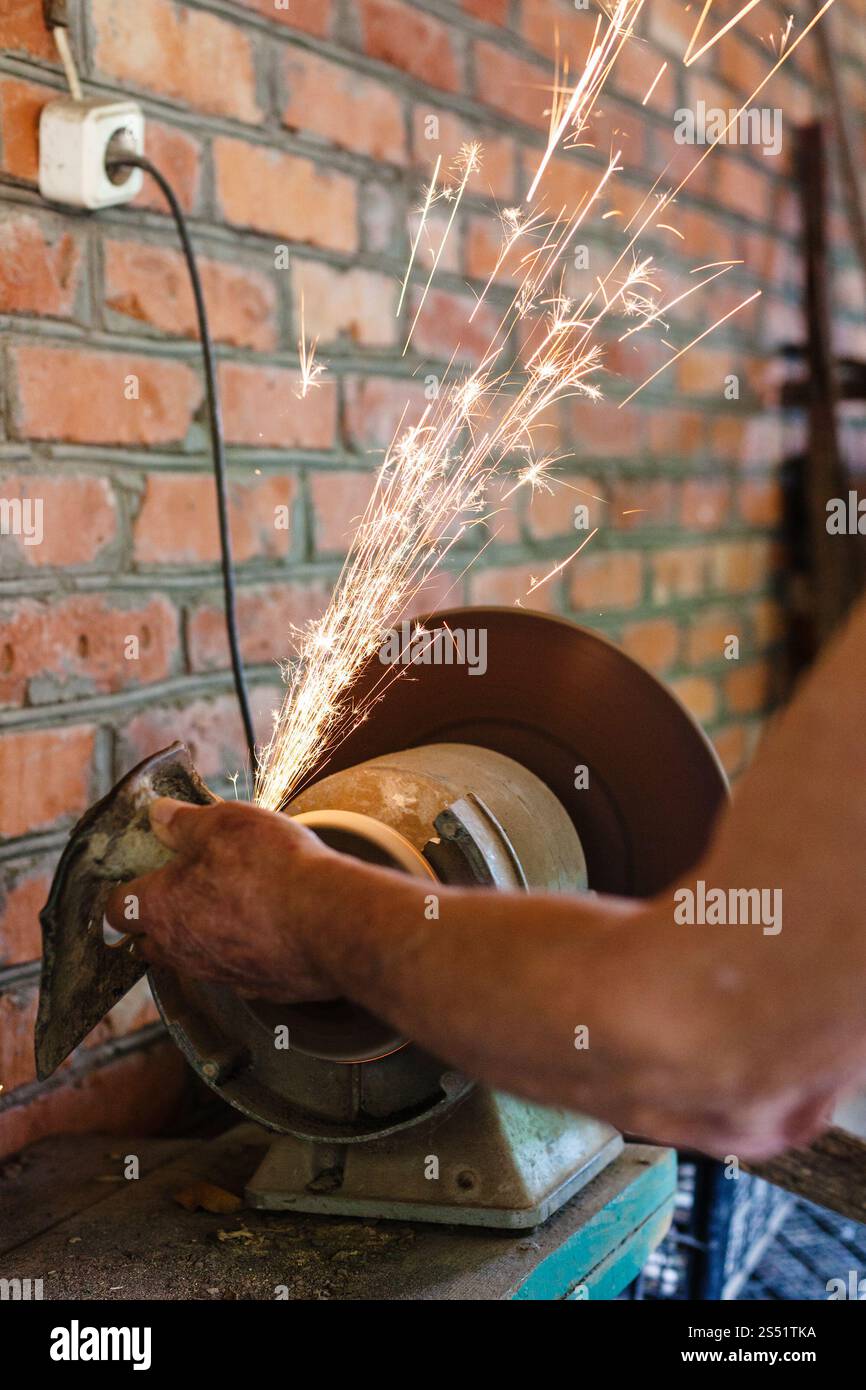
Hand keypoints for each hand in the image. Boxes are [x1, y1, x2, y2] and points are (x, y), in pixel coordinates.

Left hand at [105, 798, 345, 1000]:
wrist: (326, 920)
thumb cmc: (267, 866)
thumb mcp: (222, 823)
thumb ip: (183, 822)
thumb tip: (158, 814)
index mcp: (160, 907)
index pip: (119, 909)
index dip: (125, 892)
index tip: (138, 880)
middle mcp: (181, 949)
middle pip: (149, 944)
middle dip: (156, 923)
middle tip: (181, 895)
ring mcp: (218, 973)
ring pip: (192, 960)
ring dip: (200, 938)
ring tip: (228, 909)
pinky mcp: (257, 987)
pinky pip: (236, 971)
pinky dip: (241, 954)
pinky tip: (264, 931)